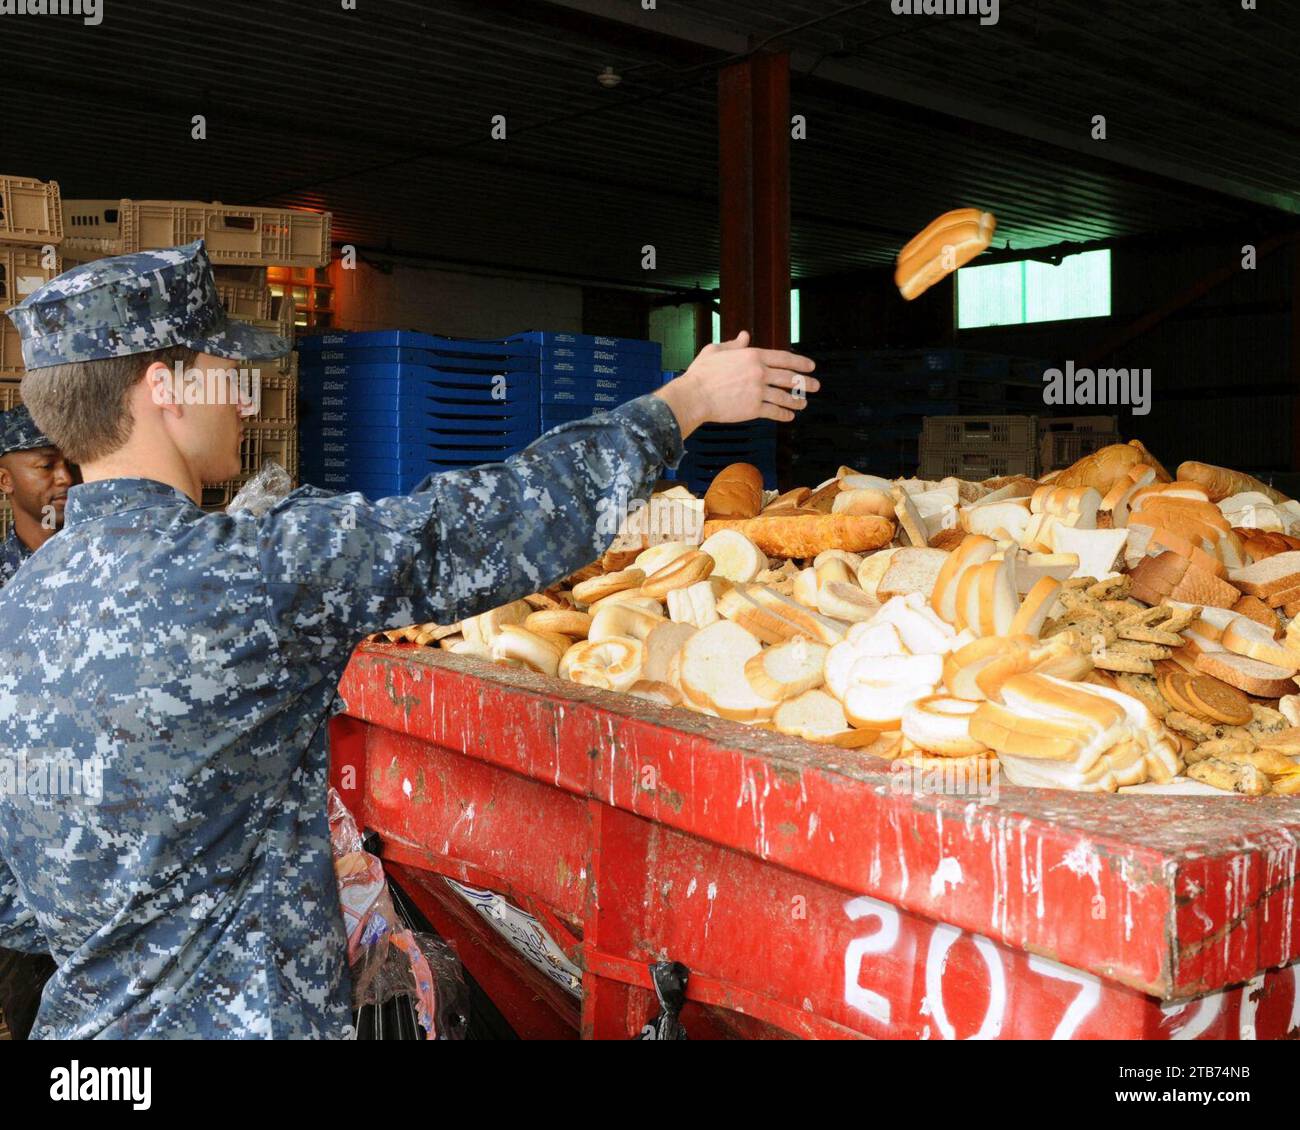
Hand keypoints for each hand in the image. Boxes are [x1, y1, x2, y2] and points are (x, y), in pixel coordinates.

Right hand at [654, 331, 818, 439]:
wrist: (694, 396)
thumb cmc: (701, 374)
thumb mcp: (716, 350)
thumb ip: (734, 344)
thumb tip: (745, 336)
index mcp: (752, 356)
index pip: (784, 358)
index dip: (800, 362)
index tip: (810, 366)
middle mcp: (759, 373)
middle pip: (789, 377)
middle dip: (805, 382)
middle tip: (815, 385)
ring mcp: (758, 391)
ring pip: (785, 396)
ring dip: (796, 400)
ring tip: (803, 403)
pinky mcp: (753, 409)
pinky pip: (774, 412)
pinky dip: (784, 414)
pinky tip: (789, 416)